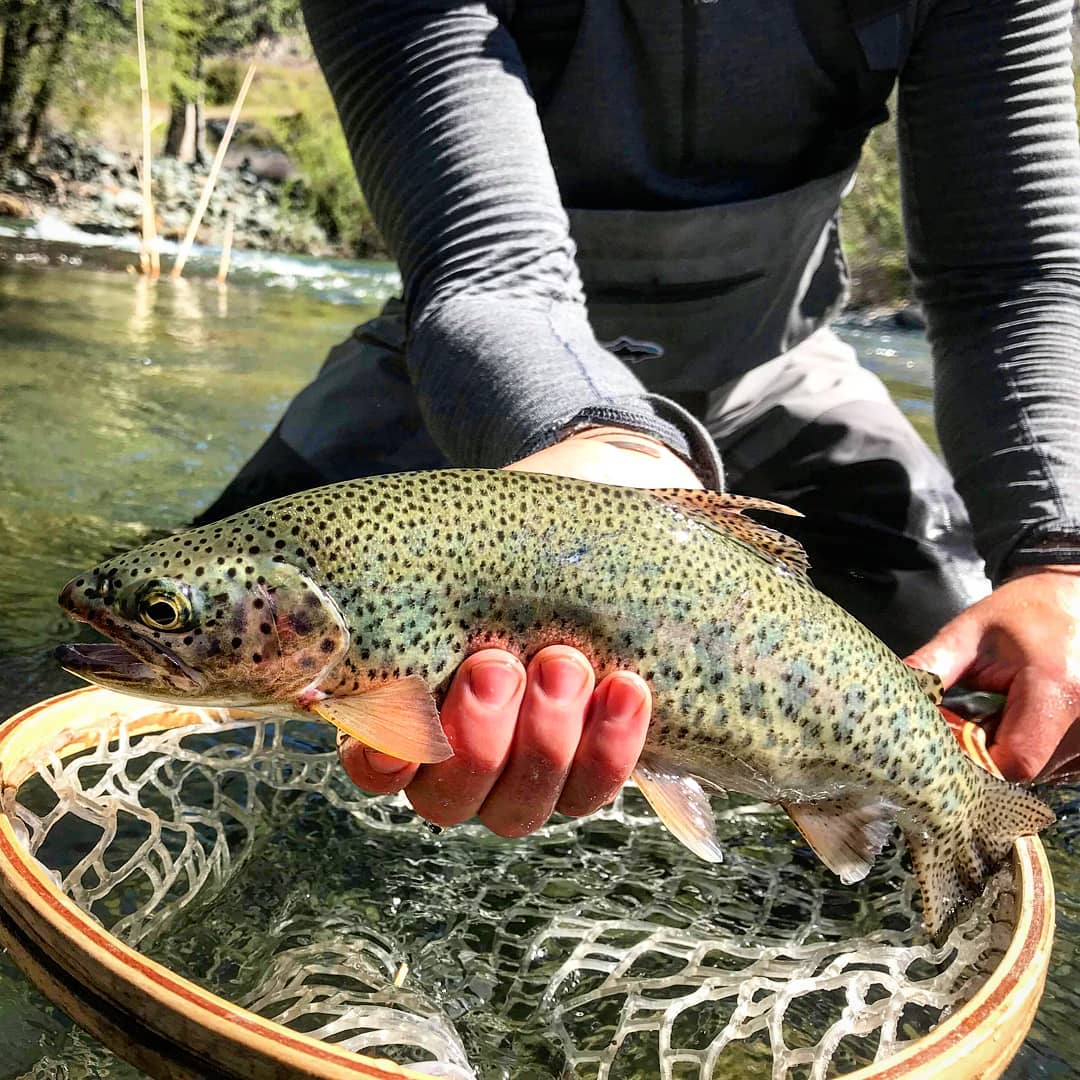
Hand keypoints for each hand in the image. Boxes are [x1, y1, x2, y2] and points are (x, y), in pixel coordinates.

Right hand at [339, 426, 702, 832]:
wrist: (580, 557)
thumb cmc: (503, 558)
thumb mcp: (461, 559)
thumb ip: (426, 574)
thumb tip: (378, 559)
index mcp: (398, 720)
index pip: (373, 764)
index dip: (383, 761)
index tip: (398, 734)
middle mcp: (452, 768)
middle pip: (450, 795)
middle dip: (478, 735)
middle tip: (498, 665)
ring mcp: (517, 783)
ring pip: (519, 805)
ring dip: (545, 736)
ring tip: (565, 664)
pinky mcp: (582, 780)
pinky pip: (591, 790)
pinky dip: (610, 742)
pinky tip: (625, 689)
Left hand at [905, 566, 1079, 780]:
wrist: (1070, 597)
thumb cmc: (1020, 613)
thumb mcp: (968, 633)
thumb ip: (931, 667)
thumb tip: (890, 696)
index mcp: (1056, 690)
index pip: (1013, 762)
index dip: (974, 759)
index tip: (949, 734)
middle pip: (1025, 770)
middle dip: (986, 754)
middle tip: (966, 719)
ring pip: (1042, 772)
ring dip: (1009, 751)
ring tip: (995, 712)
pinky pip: (1058, 764)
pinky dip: (1031, 749)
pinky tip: (1017, 719)